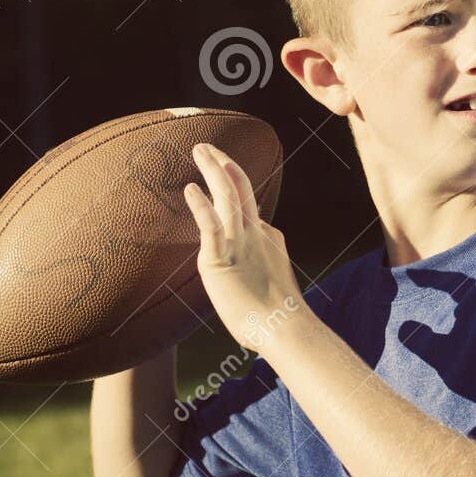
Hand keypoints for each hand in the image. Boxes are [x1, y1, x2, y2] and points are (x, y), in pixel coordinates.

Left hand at [183, 143, 304, 353]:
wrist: (284, 329)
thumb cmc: (274, 318)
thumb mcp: (266, 283)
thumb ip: (256, 270)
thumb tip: (248, 276)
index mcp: (266, 239)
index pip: (247, 207)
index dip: (233, 185)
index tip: (220, 168)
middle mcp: (256, 235)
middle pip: (240, 190)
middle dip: (223, 165)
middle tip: (207, 147)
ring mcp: (241, 244)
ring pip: (228, 197)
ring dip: (213, 171)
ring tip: (200, 149)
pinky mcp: (222, 259)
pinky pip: (211, 225)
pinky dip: (201, 205)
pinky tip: (191, 189)